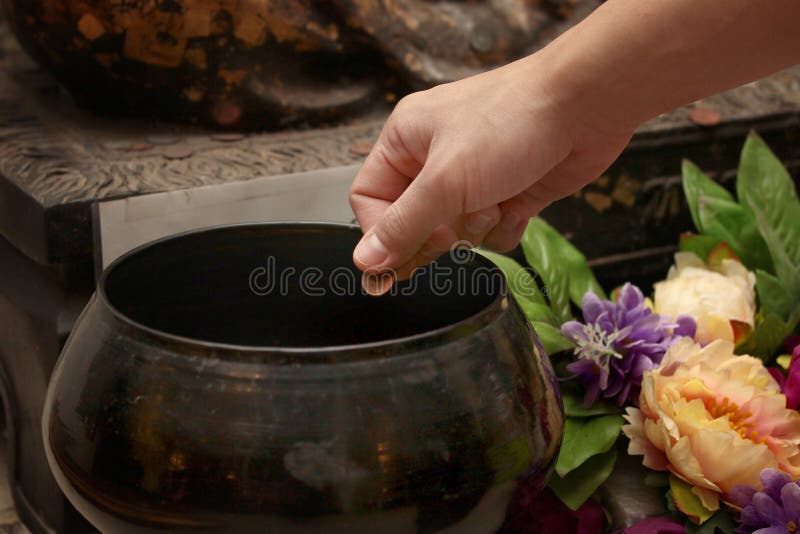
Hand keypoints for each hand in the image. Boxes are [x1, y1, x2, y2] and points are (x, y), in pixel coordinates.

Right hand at [349, 55, 632, 291]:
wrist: (587, 106)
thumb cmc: (510, 124)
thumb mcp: (445, 181)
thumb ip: (403, 226)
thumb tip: (365, 261)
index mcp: (406, 141)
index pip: (369, 200)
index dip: (381, 234)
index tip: (395, 265)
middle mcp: (435, 158)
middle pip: (411, 221)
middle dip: (436, 232)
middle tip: (451, 232)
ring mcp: (474, 176)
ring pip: (455, 231)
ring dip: (476, 227)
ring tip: (497, 199)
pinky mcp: (509, 191)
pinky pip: (492, 231)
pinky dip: (506, 226)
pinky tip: (520, 203)